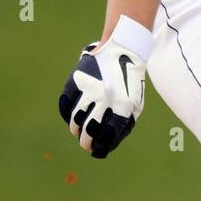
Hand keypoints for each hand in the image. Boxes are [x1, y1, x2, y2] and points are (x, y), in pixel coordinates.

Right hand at [58, 36, 145, 158]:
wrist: (122, 50)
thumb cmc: (130, 82)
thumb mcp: (135, 104)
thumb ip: (122, 126)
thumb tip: (106, 147)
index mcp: (123, 106)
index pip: (107, 136)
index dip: (100, 147)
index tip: (97, 151)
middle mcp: (105, 98)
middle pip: (89, 130)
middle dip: (86, 142)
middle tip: (86, 145)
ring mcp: (89, 89)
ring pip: (75, 120)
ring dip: (76, 130)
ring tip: (80, 132)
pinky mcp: (76, 81)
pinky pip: (65, 105)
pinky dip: (67, 116)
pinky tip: (72, 118)